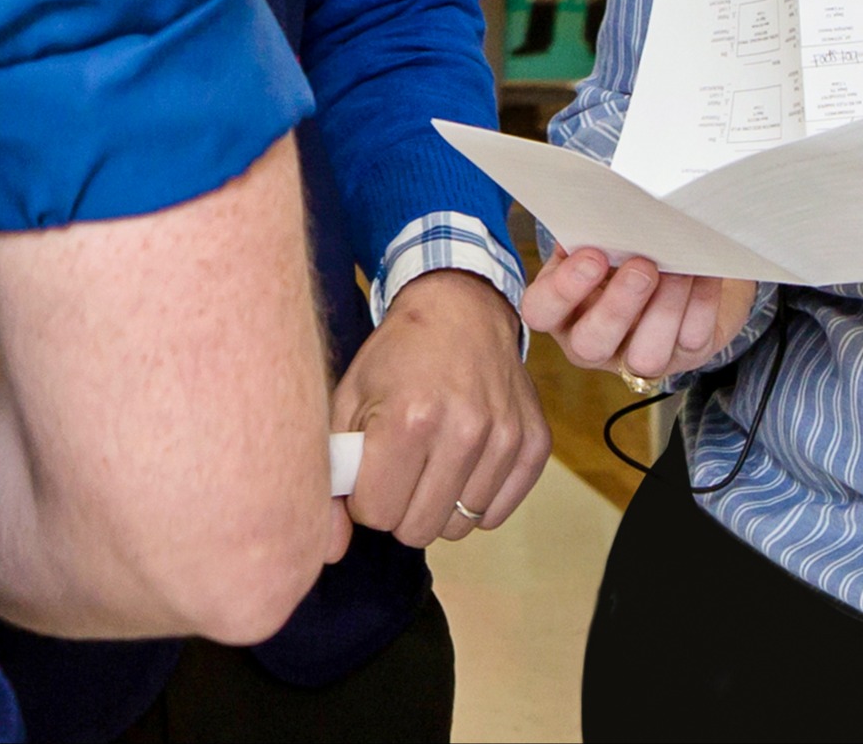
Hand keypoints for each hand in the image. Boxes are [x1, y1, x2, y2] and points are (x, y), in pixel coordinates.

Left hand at [329, 270, 549, 546]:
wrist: (462, 310)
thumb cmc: (396, 358)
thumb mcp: (347, 406)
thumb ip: (332, 481)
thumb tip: (328, 552)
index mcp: (410, 419)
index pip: (376, 514)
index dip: (366, 495)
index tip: (371, 465)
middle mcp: (465, 430)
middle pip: (418, 529)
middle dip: (400, 505)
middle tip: (400, 465)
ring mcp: (505, 437)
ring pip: (459, 527)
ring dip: (439, 503)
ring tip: (433, 459)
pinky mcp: (534, 442)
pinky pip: (497, 514)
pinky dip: (476, 498)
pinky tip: (465, 462)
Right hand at [523, 248, 755, 378]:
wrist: (680, 268)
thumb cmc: (629, 250)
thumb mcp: (604, 240)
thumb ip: (596, 232)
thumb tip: (606, 211)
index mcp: (562, 309)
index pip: (541, 311)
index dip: (562, 288)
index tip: (593, 255)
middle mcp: (594, 342)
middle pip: (591, 343)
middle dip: (618, 305)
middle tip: (643, 266)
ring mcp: (638, 356)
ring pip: (646, 356)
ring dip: (665, 309)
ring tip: (680, 269)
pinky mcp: (684, 357)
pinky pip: (692, 339)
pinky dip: (701, 303)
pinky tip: (705, 272)